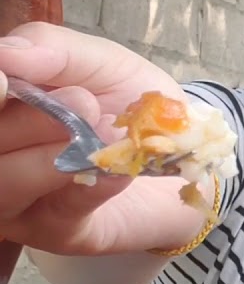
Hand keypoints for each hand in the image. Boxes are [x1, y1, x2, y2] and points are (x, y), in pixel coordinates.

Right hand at [0, 22, 184, 253]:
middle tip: (83, 101)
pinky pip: (60, 210)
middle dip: (25, 121)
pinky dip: (90, 186)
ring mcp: (16, 201)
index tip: (8, 80)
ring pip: (2, 183)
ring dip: (49, 157)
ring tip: (101, 134)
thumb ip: (54, 50)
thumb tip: (5, 51)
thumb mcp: (100, 63)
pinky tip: (118, 171)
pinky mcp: (56, 233)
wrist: (184, 159)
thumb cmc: (128, 106)